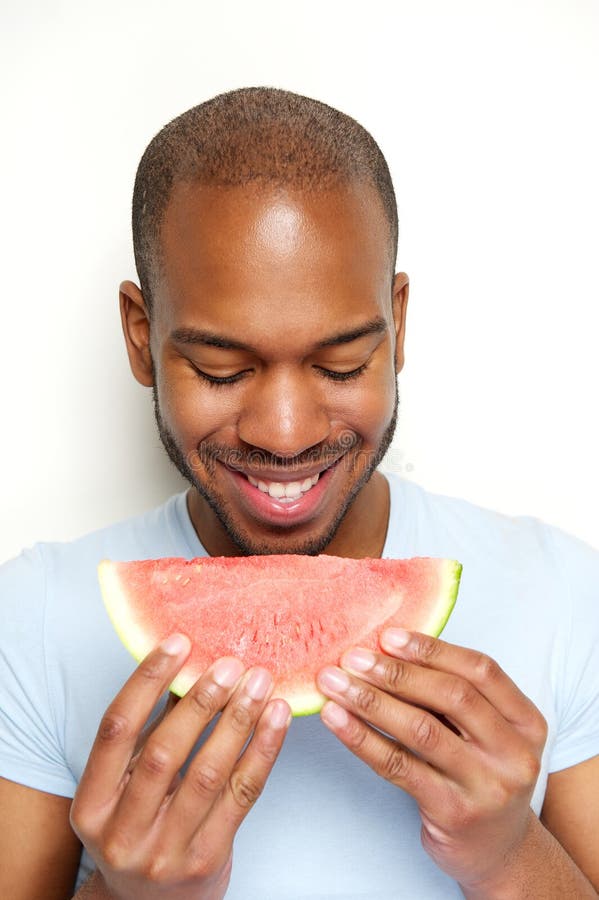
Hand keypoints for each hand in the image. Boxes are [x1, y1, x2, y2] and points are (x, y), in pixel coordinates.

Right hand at [70, 634, 290, 899]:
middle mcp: (122, 831)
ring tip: (260, 682)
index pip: (114, 729)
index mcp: (91, 804)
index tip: (177, 641)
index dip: (146, 680)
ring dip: (239, 720)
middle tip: (231, 663)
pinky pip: (242, 795)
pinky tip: (277, 717)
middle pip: (165, 751)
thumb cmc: (140, 828)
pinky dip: (263, 750)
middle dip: (202, 701)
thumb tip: (190, 663)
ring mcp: (165, 852)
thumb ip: (153, 731)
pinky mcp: (207, 860)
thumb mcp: (128, 786)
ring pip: (209, 773)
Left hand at [316, 630, 547, 890]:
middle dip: (396, 673)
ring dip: (371, 701)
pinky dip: (362, 739)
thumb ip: (453, 696)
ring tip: (335, 684)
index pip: (481, 670)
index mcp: (526, 721)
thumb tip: (389, 649)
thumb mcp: (486, 734)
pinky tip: (337, 720)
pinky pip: (400, 766)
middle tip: (353, 658)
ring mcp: (487, 785)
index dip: (433, 650)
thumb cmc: (481, 776)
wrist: (498, 851)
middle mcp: (514, 753)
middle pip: (452, 696)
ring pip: (422, 730)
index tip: (389, 636)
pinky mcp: (454, 812)